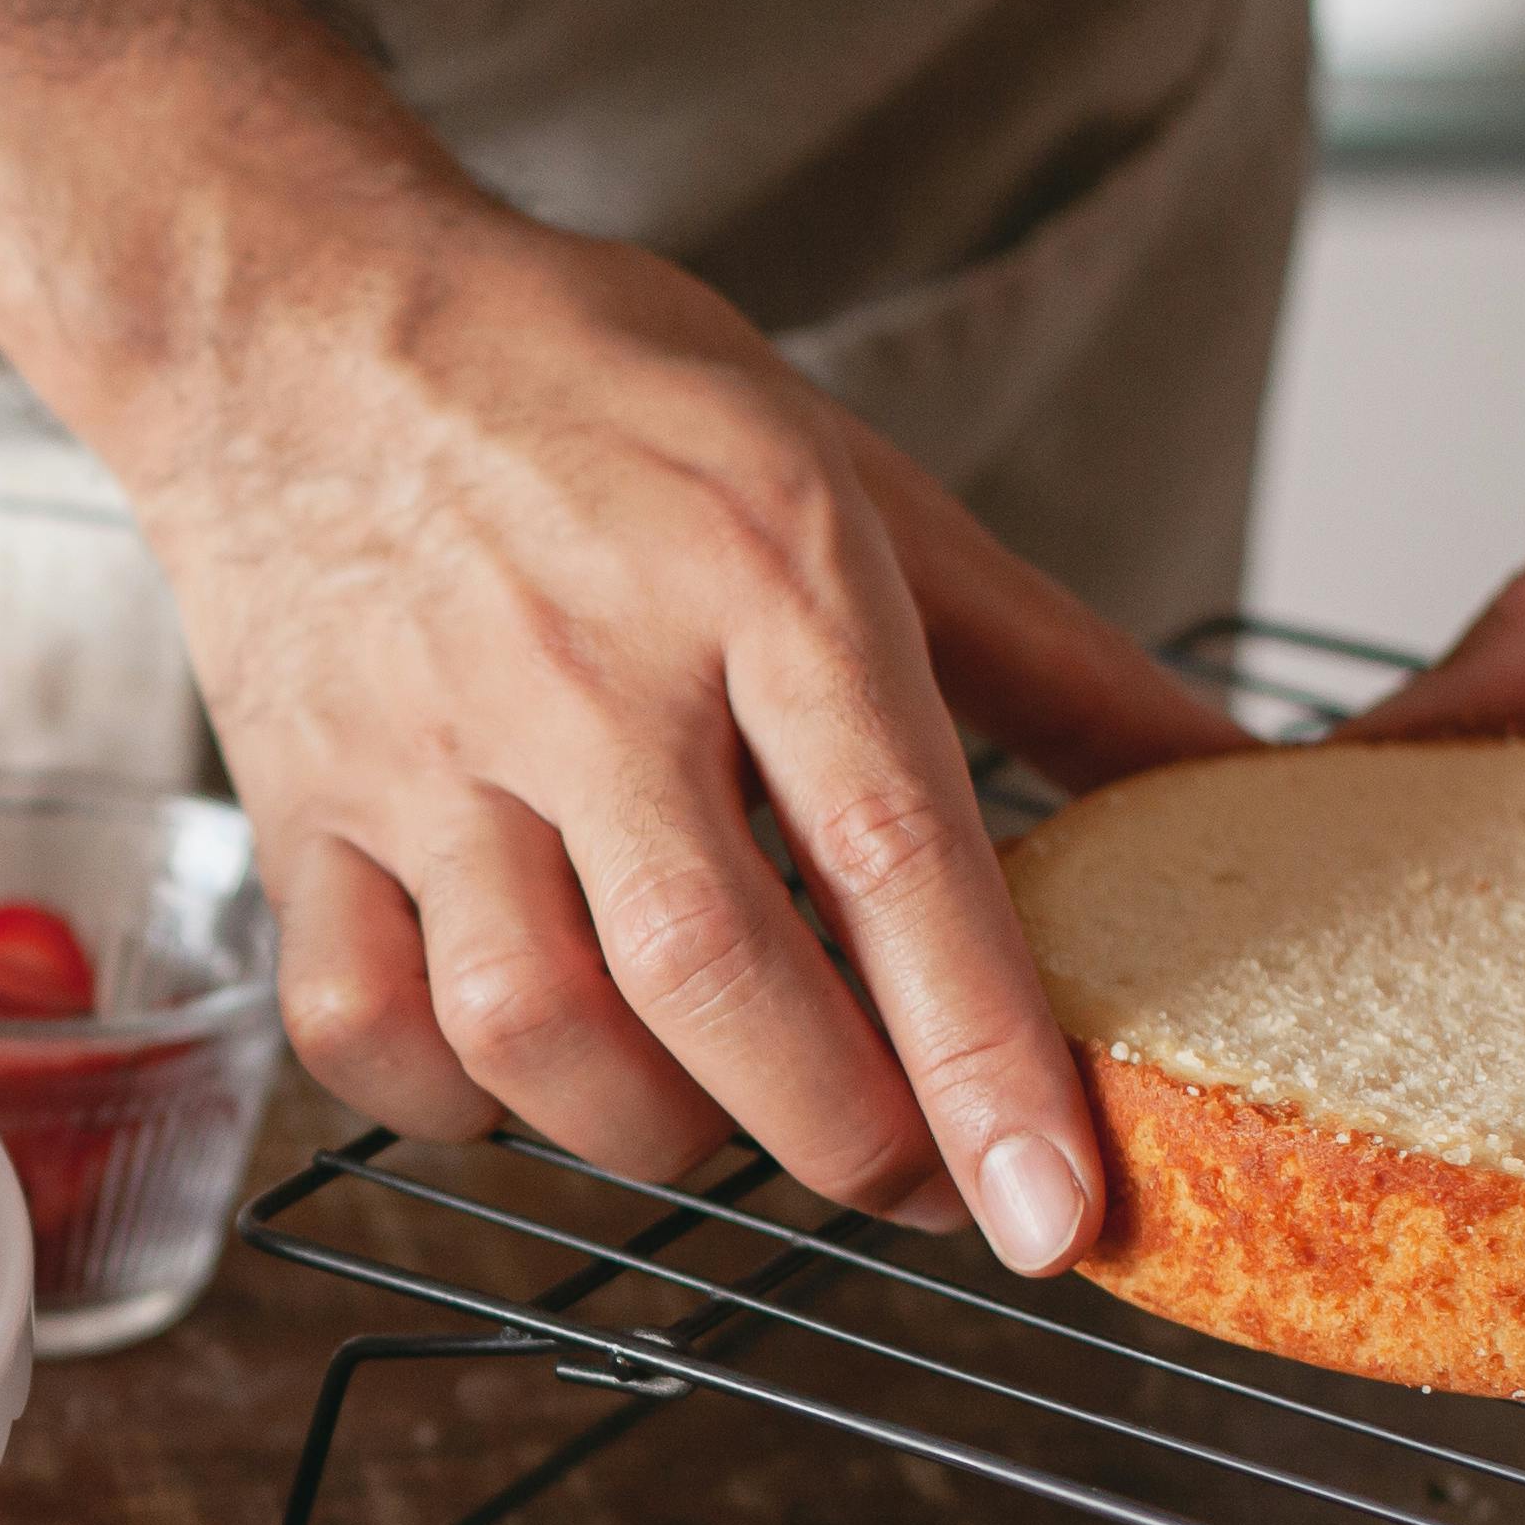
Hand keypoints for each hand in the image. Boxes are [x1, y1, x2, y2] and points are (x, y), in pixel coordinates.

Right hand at [103, 205, 1252, 1263]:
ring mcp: (428, 747)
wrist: (299, 311)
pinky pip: (363, 1025)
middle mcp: (588, 667)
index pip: (894, 848)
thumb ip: (1041, 655)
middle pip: (710, 974)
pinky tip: (527, 1066)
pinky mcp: (305, 810)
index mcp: (760, 568)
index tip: (1053, 1212)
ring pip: (531, 1027)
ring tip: (719, 1108)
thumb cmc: (588, 392)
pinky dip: (455, 1099)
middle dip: (838, 1130)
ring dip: (650, 1127)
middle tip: (907, 1172)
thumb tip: (1225, 783)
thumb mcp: (847, 476)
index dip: (982, 1056)